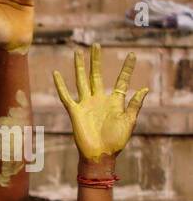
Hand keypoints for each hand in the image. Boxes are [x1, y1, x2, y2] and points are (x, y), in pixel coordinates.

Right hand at [53, 44, 148, 163]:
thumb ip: (135, 105)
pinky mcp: (75, 111)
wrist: (100, 154)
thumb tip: (144, 89)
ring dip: (80, 67)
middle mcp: (99, 100)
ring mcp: (86, 104)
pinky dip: (60, 85)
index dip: (127, 68)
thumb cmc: (116, 140)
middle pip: (97, 76)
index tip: (132, 55)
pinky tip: (56, 74)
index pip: (121, 81)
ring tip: (79, 53)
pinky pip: (66, 96)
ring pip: (81, 81)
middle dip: (97, 61)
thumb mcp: (129, 121)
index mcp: (114, 102)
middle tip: (97, 45)